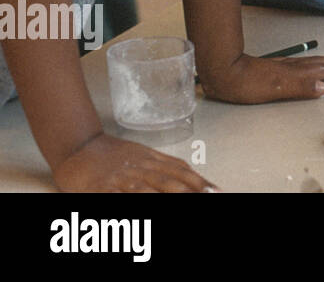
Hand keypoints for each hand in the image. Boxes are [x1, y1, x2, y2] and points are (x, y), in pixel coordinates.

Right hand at [53, 133, 216, 192]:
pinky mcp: (102, 188)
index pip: (181, 171)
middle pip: (168, 181)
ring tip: (184, 202)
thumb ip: (167, 167)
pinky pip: (118, 197)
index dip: (199, 181)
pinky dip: (132, 200)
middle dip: (189, 191)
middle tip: (206, 198)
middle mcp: (140, 168)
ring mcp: (121, 179)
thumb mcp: (144, 156)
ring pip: (146, 190)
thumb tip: (196, 179)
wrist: (80, 147)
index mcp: (152, 160)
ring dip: (165, 197)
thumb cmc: (115, 154)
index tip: (216, 191)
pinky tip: (141, 204)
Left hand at [199, 53, 323, 103]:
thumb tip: (323, 86)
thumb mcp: (275, 89)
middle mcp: (291, 67)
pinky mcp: (274, 68)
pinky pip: (301, 64)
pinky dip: (313, 64)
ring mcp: (283, 66)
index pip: (322, 70)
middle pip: (319, 63)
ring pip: (311, 62)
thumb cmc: (247, 85)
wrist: (224, 73)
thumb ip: (300, 87)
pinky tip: (309, 67)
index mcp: (294, 72)